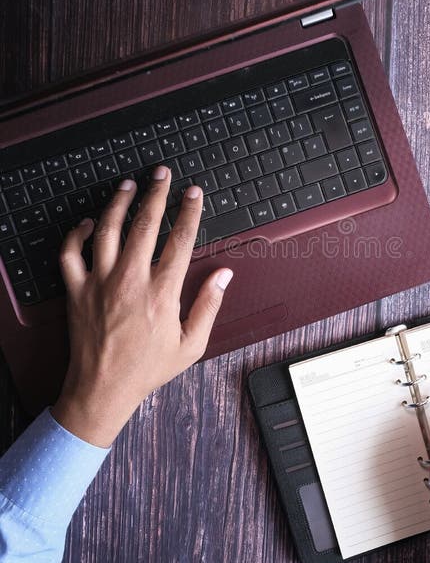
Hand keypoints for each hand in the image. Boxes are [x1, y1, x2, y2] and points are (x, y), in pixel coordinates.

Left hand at [51, 166, 232, 447]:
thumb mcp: (191, 344)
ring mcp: (100, 283)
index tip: (194, 193)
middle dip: (156, 193)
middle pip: (145, 224)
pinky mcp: (77, 290)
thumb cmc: (147, 369)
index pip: (179, 240)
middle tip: (162, 174)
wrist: (103, 389)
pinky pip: (71, 253)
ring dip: (119, 202)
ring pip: (107, 229)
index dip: (189, 211)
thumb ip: (209, 305)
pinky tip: (89, 221)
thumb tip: (224, 275)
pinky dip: (77, 233)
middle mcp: (130, 281)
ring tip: (128, 184)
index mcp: (162, 292)